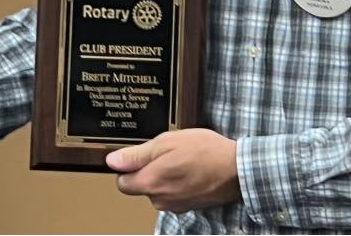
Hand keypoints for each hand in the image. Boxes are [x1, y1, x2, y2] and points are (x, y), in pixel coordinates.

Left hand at [105, 129, 241, 213]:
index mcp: (150, 184)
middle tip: (167, 152)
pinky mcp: (189, 207)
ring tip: (183, 159)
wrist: (238, 169)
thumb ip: (137, 155)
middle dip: (149, 170)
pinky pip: (174, 194)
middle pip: (141, 185)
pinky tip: (191, 169)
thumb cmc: (204, 151)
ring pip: (158, 189)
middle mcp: (160, 201)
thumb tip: (112, 161)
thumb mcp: (166, 143)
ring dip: (165, 175)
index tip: (141, 155)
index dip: (129, 166)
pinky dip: (179, 182)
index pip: (122, 182)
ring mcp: (176, 206)